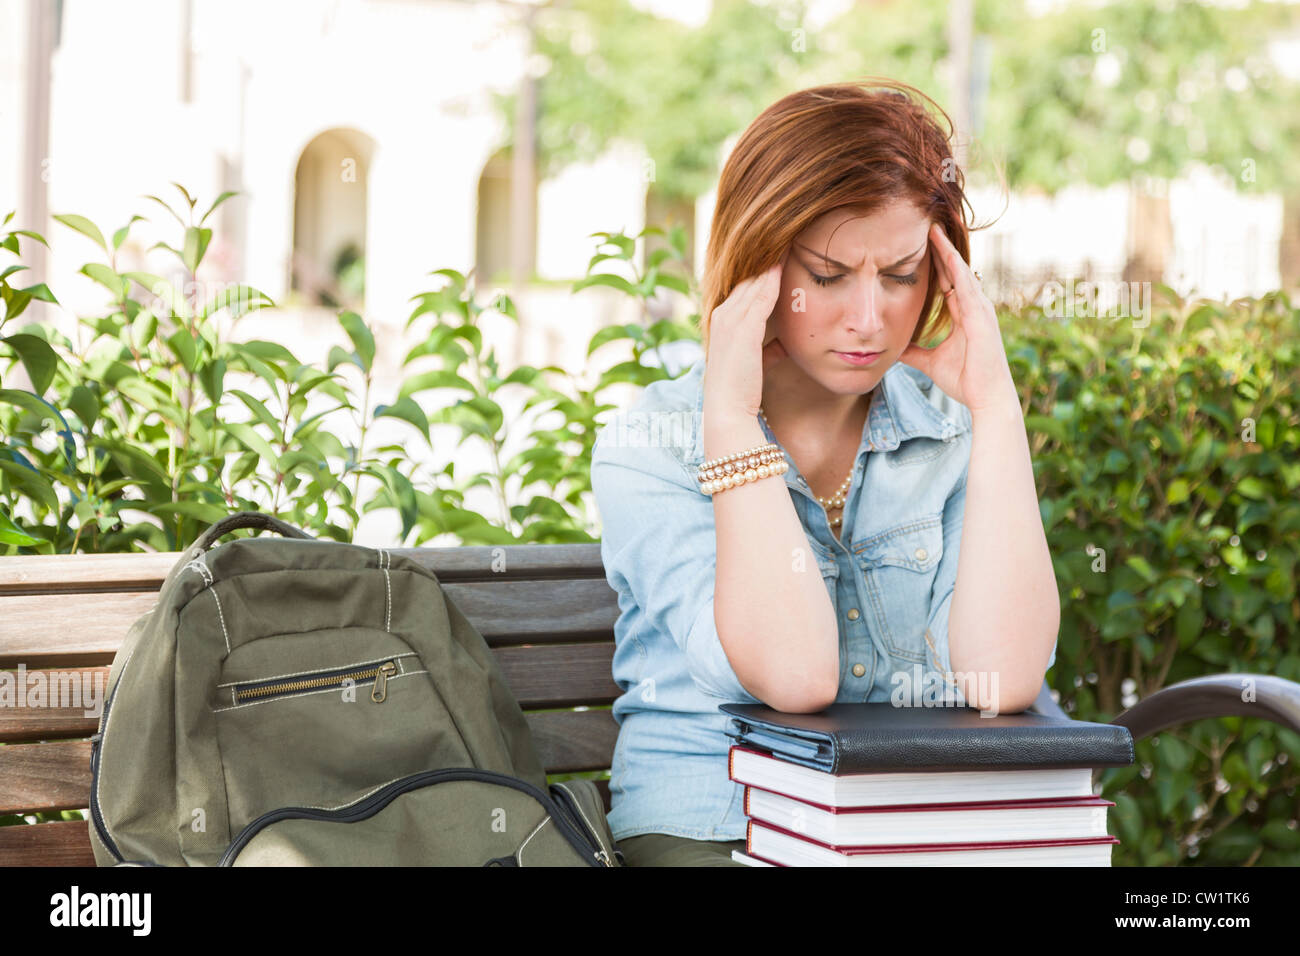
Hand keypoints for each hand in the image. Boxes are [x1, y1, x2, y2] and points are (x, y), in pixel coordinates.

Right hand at [703, 246, 790, 420]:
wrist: (727, 410)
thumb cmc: (741, 390)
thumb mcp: (754, 364)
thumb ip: (767, 349)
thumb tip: (782, 344)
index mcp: (722, 321)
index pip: (744, 287)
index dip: (763, 272)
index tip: (781, 253)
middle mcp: (722, 314)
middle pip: (748, 278)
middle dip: (766, 259)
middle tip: (787, 235)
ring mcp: (730, 319)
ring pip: (754, 281)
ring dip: (770, 261)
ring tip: (788, 239)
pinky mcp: (743, 328)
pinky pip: (761, 295)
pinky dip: (772, 277)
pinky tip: (785, 262)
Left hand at [898, 223, 1018, 412]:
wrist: (986, 397)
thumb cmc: (965, 381)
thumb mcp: (930, 362)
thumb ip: (913, 352)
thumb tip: (892, 348)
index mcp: (964, 314)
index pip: (947, 282)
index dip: (934, 264)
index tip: (919, 245)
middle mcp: (975, 307)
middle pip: (954, 271)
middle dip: (940, 249)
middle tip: (926, 225)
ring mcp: (980, 309)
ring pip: (961, 272)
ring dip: (947, 251)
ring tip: (933, 229)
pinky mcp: (981, 315)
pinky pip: (967, 286)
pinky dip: (956, 268)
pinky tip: (945, 253)